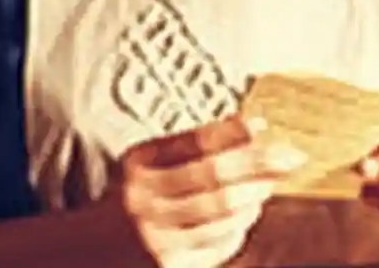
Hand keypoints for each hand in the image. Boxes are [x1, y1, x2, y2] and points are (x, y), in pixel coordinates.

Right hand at [114, 115, 308, 267]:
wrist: (88, 251)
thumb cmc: (129, 203)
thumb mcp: (144, 168)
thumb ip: (188, 151)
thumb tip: (251, 131)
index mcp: (138, 165)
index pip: (195, 142)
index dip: (233, 132)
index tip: (262, 124)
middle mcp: (144, 200)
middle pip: (214, 176)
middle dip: (259, 164)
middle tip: (291, 156)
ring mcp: (157, 236)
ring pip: (221, 212)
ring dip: (254, 197)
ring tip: (269, 185)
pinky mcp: (171, 266)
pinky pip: (219, 244)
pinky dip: (239, 229)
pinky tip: (246, 216)